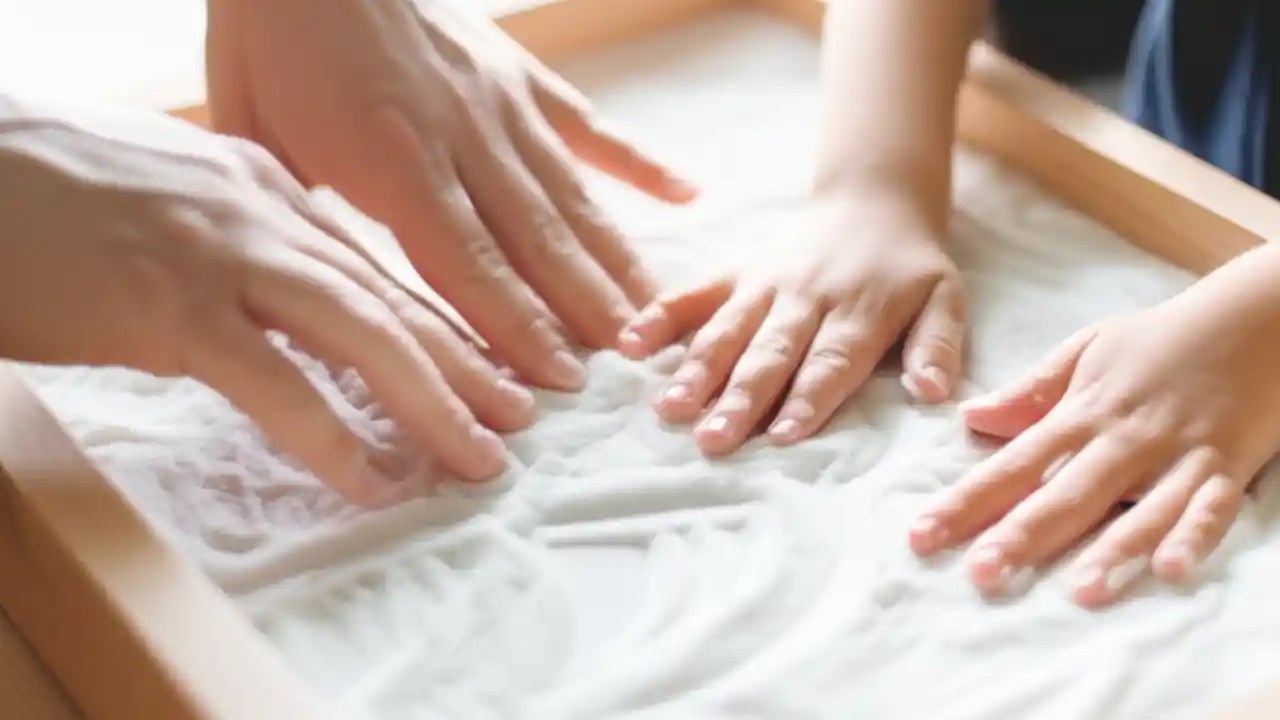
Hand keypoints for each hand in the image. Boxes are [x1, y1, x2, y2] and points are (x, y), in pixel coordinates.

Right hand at [0, 98, 534, 505]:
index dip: (440, 318)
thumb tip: (281, 297)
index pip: (374, 262)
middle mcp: (260, 210)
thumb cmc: (45, 190)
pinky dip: (330, 435)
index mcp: (262, 182)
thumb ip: (236, 237)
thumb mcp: (168, 195)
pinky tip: (372, 478)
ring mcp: (219, 255)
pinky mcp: (167, 307)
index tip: (489, 362)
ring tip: (479, 454)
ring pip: (359, 331)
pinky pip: (272, 381)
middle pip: (388, 295)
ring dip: (431, 398)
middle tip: (520, 414)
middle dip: (464, 361)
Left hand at [207, 0, 695, 390]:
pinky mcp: (521, 74)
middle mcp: (464, 139)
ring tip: (654, 313)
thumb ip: (306, 220)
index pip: (469, 266)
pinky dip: (641, 163)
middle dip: (583, 312)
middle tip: (626, 365)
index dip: (519, 328)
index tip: (561, 379)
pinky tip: (687, 195)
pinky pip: (591, 128)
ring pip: (572, 199)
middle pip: (537, 242)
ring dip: (614, 262)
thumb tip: (324, 295)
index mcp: (393, 163)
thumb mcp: (260, 143)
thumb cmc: (268, 44)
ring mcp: (503, 105)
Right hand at [617, 189, 965, 455]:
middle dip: (741, 398)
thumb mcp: (946, 299)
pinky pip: (694, 294)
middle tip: (713, 440)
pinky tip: (630, 344)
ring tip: (669, 408)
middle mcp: (807, 297)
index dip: (808, 398)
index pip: (832, 360)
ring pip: (728, 330)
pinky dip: (661, 317)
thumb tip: (935, 392)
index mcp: (860, 309)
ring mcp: (765, 284)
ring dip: (697, 370)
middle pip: (771, 353)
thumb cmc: (909, 268)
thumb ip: (938, 345)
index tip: (783, 435)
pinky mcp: (736, 273)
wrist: (872, 200)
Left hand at [909, 247, 1279, 607]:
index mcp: (1083, 413)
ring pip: (1140, 510)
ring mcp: (1178, 455)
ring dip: (1110, 550)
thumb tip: (970, 417)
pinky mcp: (1228, 467)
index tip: (923, 535)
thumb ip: (1030, 391)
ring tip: (1077, 591)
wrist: (1256, 316)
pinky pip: (1212, 509)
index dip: (966, 501)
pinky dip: (1194, 537)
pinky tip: (1170, 570)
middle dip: (1022, 535)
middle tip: (981, 574)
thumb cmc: (1162, 340)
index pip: (1013, 464)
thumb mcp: (1086, 351)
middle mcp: (1124, 439)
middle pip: (1066, 494)